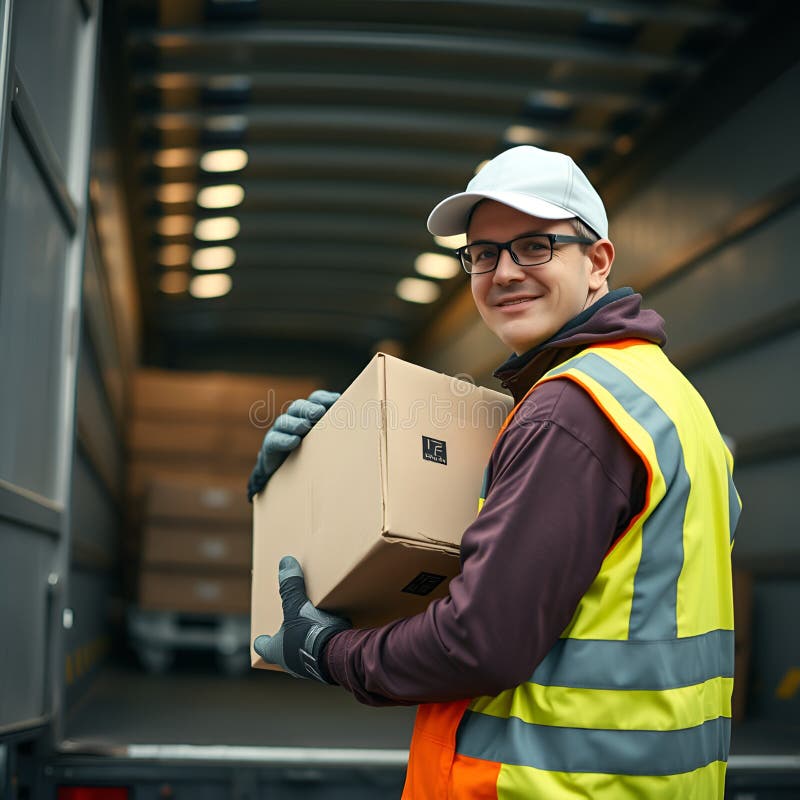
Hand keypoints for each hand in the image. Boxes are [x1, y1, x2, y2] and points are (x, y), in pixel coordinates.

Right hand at [247, 390, 338, 500]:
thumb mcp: (328, 441)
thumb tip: (362, 421)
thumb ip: (339, 430)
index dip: (323, 398)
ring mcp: (281, 432)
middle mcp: (294, 419)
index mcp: (309, 415)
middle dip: (309, 408)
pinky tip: (294, 441)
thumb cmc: (314, 455)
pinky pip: (274, 440)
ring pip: (285, 421)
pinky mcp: (270, 447)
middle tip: (318, 413)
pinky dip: (284, 439)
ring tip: (305, 426)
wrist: (288, 478)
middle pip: (298, 407)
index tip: (336, 401)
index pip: (315, 399)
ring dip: (296, 423)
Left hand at [253, 556, 350, 681]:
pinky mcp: (326, 669)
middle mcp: (290, 664)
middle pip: (282, 652)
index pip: (263, 648)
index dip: (263, 640)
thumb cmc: (310, 633)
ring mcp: (309, 669)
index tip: (263, 635)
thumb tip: (284, 562)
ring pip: (302, 657)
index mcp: (277, 651)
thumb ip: (291, 587)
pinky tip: (331, 637)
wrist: (339, 656)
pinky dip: (323, 649)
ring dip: (305, 645)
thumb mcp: (297, 606)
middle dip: (286, 640)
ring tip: (314, 630)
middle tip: (291, 627)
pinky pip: (321, 658)